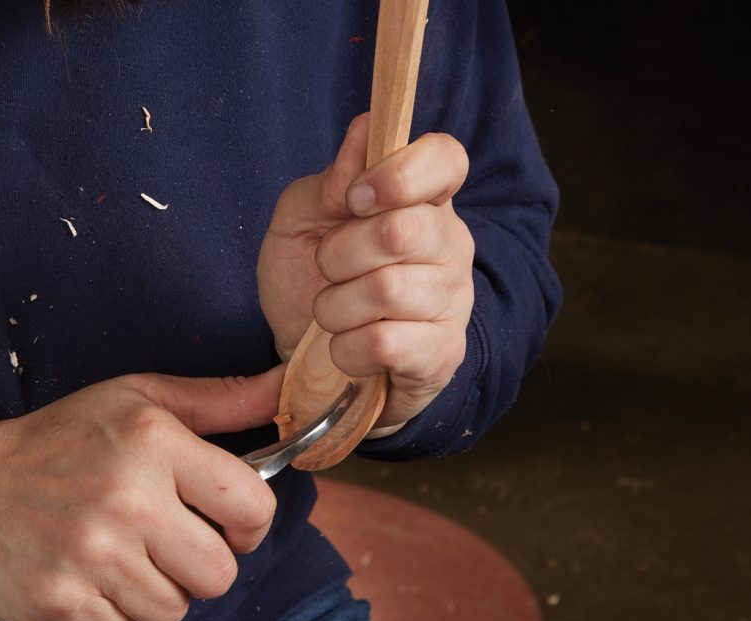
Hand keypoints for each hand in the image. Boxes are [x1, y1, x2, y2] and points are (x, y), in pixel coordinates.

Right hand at [0, 369, 282, 620]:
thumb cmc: (63, 441)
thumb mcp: (139, 399)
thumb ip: (222, 400)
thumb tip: (288, 387)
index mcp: (153, 443)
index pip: (252, 507)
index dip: (250, 525)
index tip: (228, 524)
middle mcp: (125, 500)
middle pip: (219, 575)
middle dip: (201, 566)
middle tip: (166, 544)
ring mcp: (90, 556)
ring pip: (174, 610)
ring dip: (156, 592)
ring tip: (120, 556)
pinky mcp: (61, 603)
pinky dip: (114, 616)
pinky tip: (90, 578)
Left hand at [257, 113, 474, 432]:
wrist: (306, 360)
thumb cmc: (307, 282)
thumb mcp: (298, 224)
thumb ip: (330, 181)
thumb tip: (365, 131)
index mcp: (421, 201)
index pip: (446, 159)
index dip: (399, 174)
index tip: (355, 198)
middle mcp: (450, 245)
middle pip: (402, 230)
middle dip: (339, 254)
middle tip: (329, 270)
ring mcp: (452, 301)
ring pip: (388, 291)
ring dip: (335, 307)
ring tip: (334, 314)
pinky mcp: (442, 354)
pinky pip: (384, 344)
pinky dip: (346, 349)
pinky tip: (348, 349)